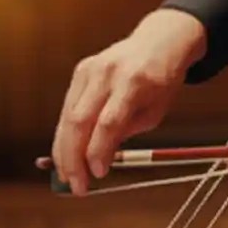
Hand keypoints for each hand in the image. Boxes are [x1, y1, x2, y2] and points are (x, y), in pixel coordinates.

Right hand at [52, 9, 205, 194]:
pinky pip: (68, 107)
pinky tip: (67, 153)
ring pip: (67, 116)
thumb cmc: (163, 80)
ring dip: (64, 150)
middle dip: (74, 157)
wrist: (159, 42)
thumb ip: (129, 130)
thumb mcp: (157, 109)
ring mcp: (89, 70)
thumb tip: (100, 157)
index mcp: (134, 82)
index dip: (99, 151)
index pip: (109, 122)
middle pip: (80, 121)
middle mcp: (107, 74)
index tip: (98, 174)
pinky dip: (66, 133)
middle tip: (76, 185)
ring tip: (67, 176)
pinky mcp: (80, 71)